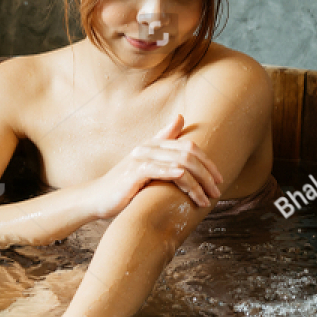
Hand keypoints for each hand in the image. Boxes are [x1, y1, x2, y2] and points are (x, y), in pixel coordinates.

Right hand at [82, 114, 223, 219]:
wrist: (97, 198)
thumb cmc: (124, 184)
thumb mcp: (146, 163)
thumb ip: (163, 142)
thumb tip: (180, 117)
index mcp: (155, 144)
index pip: (190, 147)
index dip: (208, 162)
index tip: (219, 179)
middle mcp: (149, 147)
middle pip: (189, 153)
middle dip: (207, 173)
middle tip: (217, 191)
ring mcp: (141, 158)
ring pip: (179, 163)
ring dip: (197, 182)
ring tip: (206, 199)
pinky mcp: (133, 172)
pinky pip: (157, 170)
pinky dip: (172, 173)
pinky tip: (184, 179)